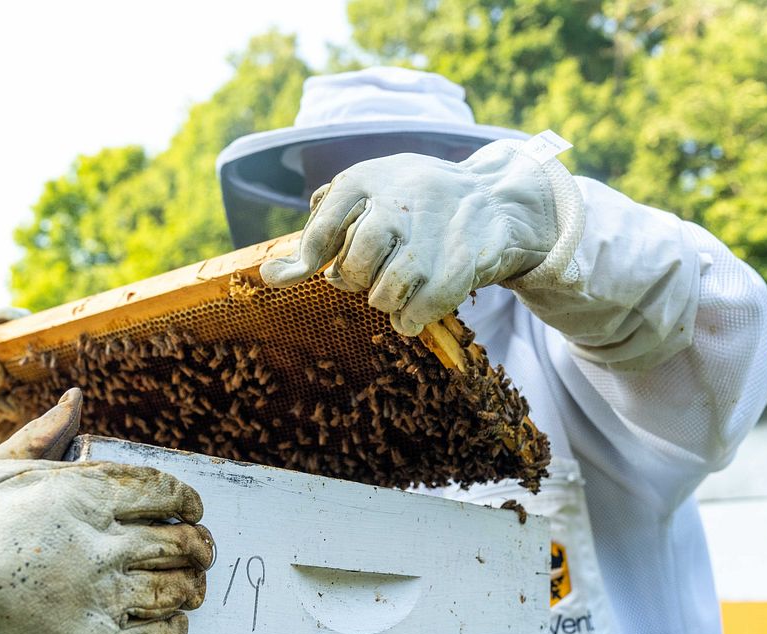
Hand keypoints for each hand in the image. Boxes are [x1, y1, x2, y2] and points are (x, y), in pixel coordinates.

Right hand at [0, 389, 214, 633]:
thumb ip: (44, 434)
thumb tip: (76, 397)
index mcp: (85, 494)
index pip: (163, 490)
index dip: (188, 500)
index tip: (193, 510)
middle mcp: (101, 542)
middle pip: (179, 541)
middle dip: (199, 546)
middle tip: (202, 551)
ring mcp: (99, 597)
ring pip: (175, 588)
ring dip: (191, 586)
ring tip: (192, 587)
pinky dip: (173, 632)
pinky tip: (170, 625)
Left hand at [260, 139, 580, 334]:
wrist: (494, 197)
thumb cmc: (414, 201)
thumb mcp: (369, 192)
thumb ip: (324, 227)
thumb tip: (273, 275)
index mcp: (368, 181)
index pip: (323, 229)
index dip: (302, 262)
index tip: (281, 279)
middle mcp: (397, 203)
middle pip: (353, 267)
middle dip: (355, 280)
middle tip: (370, 274)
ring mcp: (430, 235)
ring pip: (385, 292)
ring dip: (385, 301)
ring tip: (396, 289)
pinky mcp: (462, 263)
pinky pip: (420, 310)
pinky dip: (411, 319)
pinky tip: (413, 312)